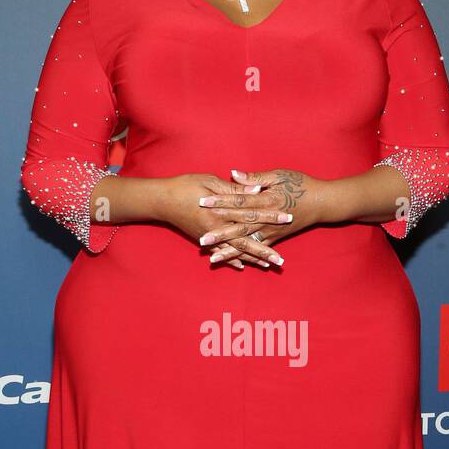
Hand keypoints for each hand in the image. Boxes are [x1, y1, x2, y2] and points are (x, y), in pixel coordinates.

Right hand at [160, 172, 290, 268]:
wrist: (160, 201)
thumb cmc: (185, 186)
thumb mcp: (210, 181)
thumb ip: (234, 188)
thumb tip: (256, 189)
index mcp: (222, 210)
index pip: (252, 213)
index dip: (270, 216)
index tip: (287, 218)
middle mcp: (217, 227)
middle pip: (246, 239)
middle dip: (265, 248)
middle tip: (281, 259)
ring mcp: (210, 237)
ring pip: (235, 250)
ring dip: (252, 258)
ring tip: (269, 265)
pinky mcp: (202, 241)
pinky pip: (220, 253)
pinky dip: (231, 260)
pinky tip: (243, 267)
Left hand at [199, 168, 320, 266]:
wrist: (322, 203)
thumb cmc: (301, 184)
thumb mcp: (279, 175)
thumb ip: (255, 178)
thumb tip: (233, 174)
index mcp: (267, 200)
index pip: (239, 201)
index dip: (221, 202)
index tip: (203, 202)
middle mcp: (268, 219)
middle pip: (240, 226)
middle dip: (220, 233)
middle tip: (202, 239)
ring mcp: (271, 231)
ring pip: (247, 243)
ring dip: (230, 251)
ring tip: (212, 258)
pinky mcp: (274, 238)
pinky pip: (258, 250)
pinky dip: (245, 258)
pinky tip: (233, 263)